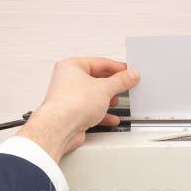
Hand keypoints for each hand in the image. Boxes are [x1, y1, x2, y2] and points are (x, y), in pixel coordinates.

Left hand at [17, 57, 139, 162]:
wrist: (60, 128)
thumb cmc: (71, 104)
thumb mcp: (104, 88)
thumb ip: (120, 81)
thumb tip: (130, 75)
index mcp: (71, 66)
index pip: (99, 63)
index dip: (117, 68)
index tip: (129, 72)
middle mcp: (67, 81)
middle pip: (96, 80)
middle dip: (112, 85)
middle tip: (125, 86)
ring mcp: (69, 98)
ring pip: (93, 97)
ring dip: (107, 100)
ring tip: (116, 102)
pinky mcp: (71, 114)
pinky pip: (90, 111)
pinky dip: (102, 114)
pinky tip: (111, 118)